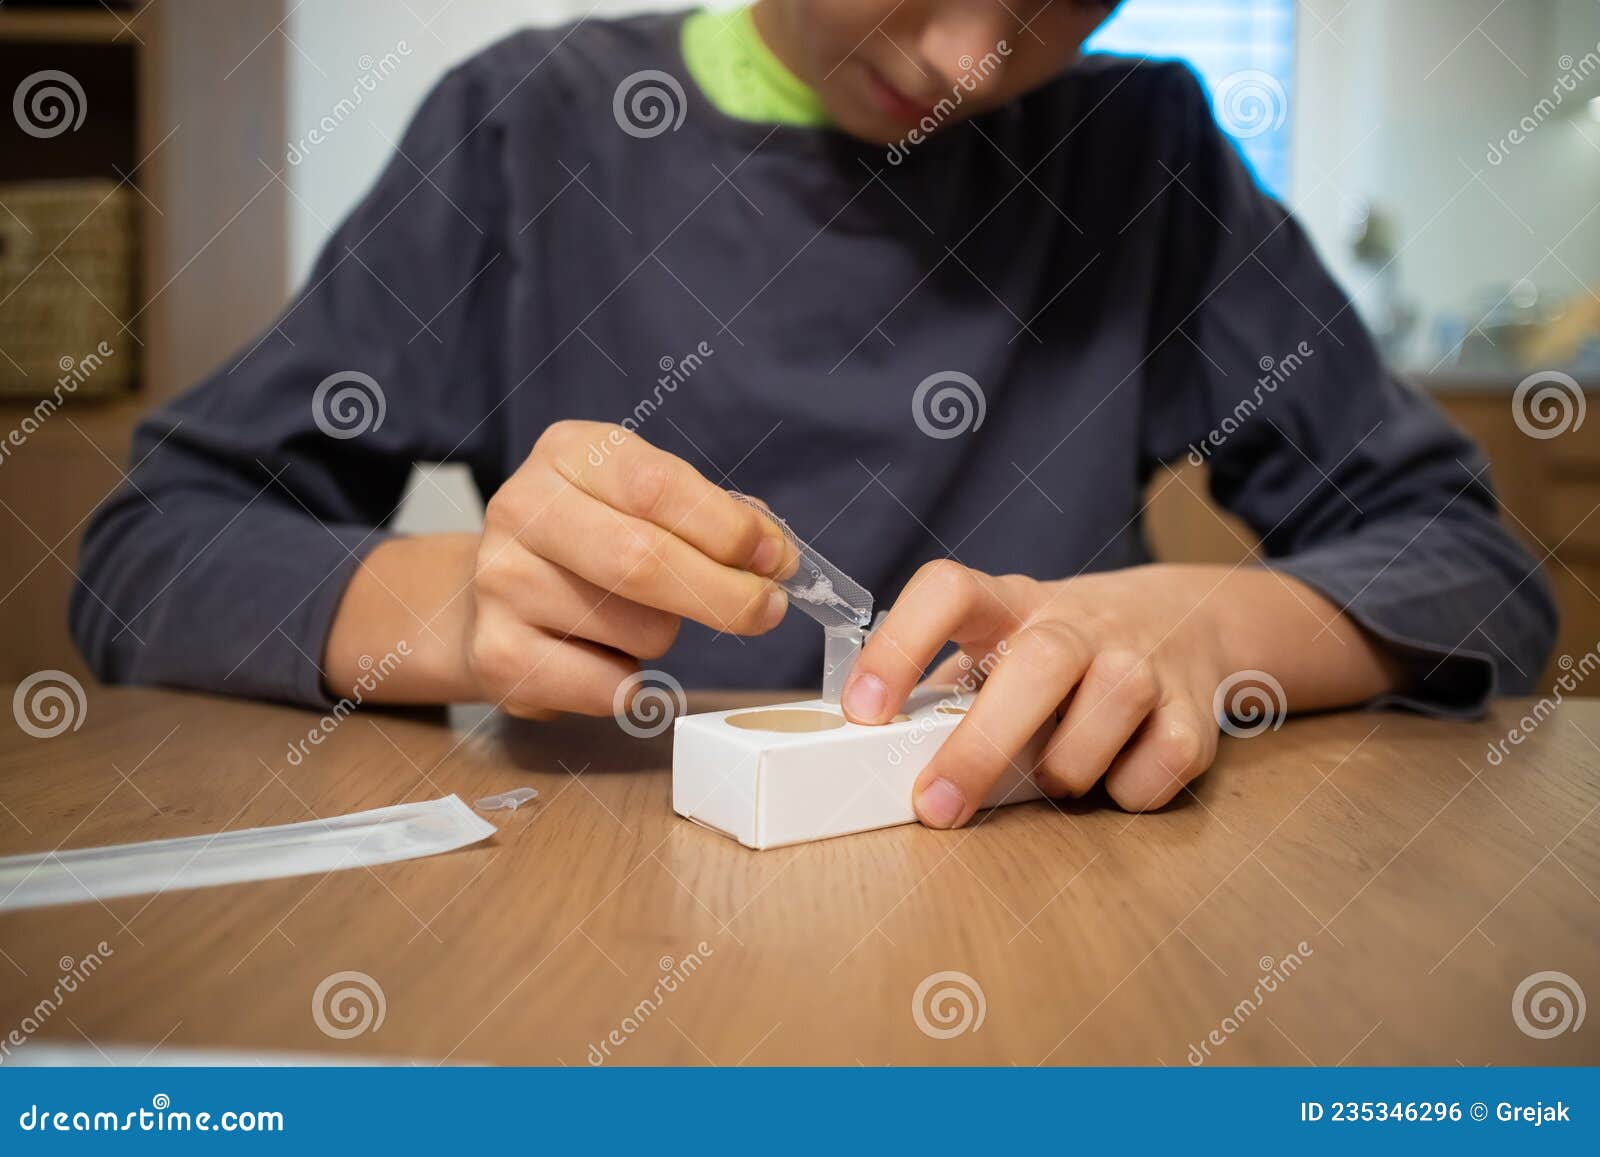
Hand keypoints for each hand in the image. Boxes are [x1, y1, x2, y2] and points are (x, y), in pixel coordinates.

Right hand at [463, 421, 794, 717]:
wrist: (490, 594)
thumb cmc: (594, 543)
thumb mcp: (645, 503)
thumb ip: (713, 519)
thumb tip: (774, 557)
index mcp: (567, 453)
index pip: (657, 487)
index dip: (730, 529)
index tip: (777, 559)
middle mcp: (521, 508)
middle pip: (642, 560)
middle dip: (727, 594)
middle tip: (768, 610)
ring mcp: (501, 583)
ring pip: (639, 630)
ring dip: (667, 637)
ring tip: (636, 621)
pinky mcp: (499, 656)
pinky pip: (610, 687)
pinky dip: (634, 683)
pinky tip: (605, 657)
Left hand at [839, 561, 1403, 824]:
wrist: (1185, 619)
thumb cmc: (1059, 654)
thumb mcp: (998, 648)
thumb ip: (946, 696)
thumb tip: (872, 758)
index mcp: (1011, 604)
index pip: (948, 590)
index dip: (901, 646)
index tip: (862, 711)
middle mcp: (1077, 621)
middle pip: (1037, 663)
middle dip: (982, 745)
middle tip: (936, 806)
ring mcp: (1143, 658)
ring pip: (1110, 707)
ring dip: (1068, 766)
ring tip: (1054, 776)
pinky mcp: (1195, 708)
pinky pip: (1163, 760)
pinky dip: (1131, 787)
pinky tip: (1115, 776)